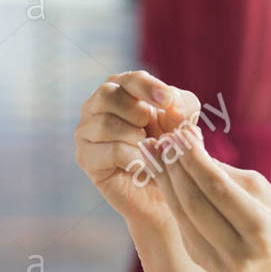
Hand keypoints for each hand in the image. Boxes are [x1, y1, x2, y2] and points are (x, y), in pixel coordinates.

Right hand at [74, 70, 201, 233]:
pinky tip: (144, 165)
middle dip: (138, 113)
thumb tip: (169, 100)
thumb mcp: (184, 123)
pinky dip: (133, 157)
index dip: (149, 88)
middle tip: (154, 132)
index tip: (167, 101)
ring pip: (107, 123)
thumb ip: (181, 105)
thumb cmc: (171, 150)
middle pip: (109, 94)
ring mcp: (86, 131)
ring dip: (136, 138)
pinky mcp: (86, 157)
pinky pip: (109, 150)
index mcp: (121, 89)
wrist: (166, 192)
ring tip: (150, 151)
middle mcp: (96, 106)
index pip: (130, 79)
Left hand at [146, 124, 270, 271]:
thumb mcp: (265, 192)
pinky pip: (183, 225)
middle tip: (161, 140)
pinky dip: (172, 198)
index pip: (218, 189)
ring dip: (164, 181)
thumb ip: (227, 173)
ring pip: (181, 215)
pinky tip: (164, 176)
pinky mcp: (203, 264)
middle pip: (194, 204)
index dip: (195, 160)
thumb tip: (190, 146)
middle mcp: (237, 253)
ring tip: (152, 153)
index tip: (180, 134)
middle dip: (174, 168)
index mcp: (260, 231)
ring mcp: (217, 264)